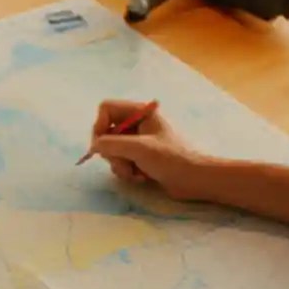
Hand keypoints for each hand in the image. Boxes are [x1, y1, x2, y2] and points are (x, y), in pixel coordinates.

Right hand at [89, 100, 208, 201]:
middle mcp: (137, 123)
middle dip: (112, 152)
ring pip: (112, 150)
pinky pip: (120, 162)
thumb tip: (94, 146)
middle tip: (124, 163)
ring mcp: (138, 142)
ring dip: (120, 165)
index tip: (101, 145)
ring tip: (135, 173)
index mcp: (140, 112)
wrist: (194, 180)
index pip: (107, 108)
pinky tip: (141, 177)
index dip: (100, 125)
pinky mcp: (140, 158)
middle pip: (106, 132)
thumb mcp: (139, 149)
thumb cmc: (171, 159)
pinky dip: (127, 171)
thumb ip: (112, 144)